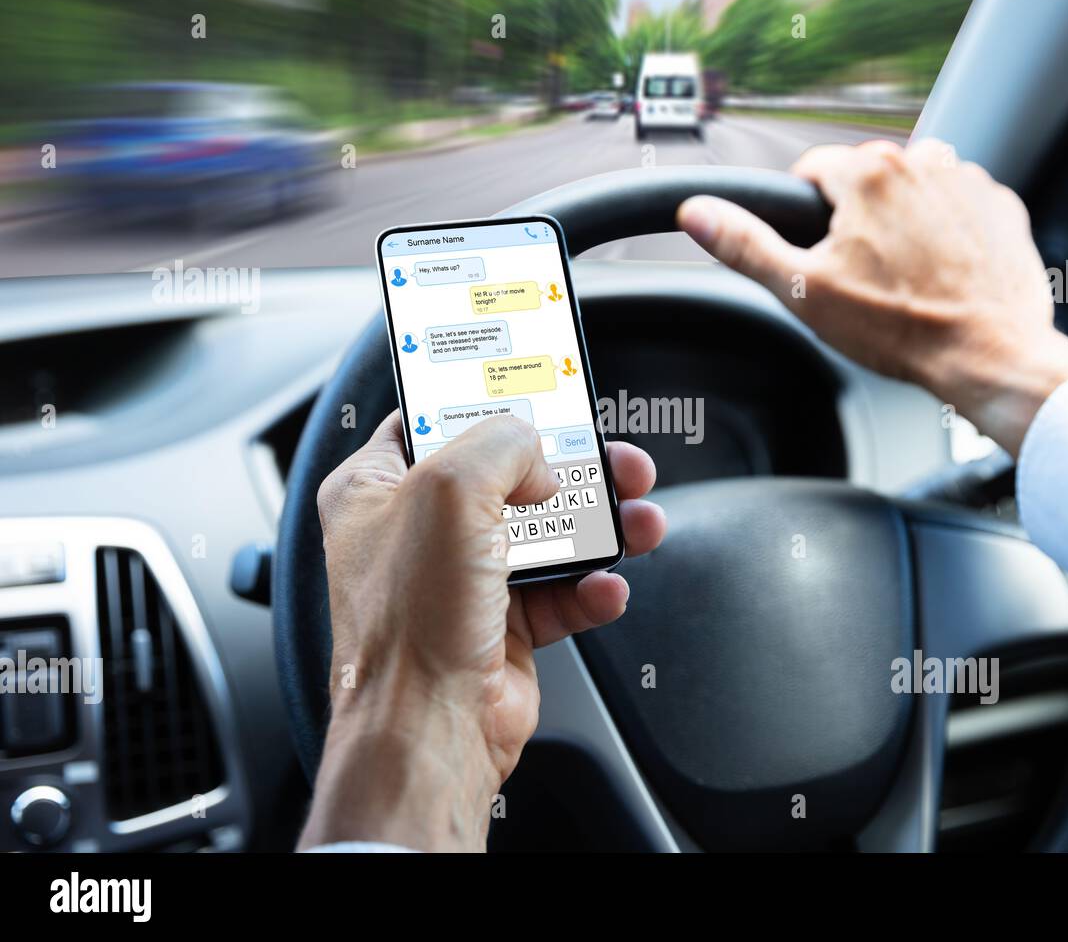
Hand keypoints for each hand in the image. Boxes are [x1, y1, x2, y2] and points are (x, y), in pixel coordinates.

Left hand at [297, 412, 665, 850]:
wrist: (432, 730)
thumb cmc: (410, 624)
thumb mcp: (452, 491)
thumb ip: (503, 444)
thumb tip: (540, 457)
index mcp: (377, 488)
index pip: (433, 419)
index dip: (486, 400)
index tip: (535, 389)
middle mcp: (419, 531)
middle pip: (510, 473)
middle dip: (572, 466)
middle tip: (614, 458)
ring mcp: (463, 579)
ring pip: (549, 531)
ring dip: (602, 524)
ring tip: (639, 516)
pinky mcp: (504, 625)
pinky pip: (564, 592)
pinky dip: (594, 588)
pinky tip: (607, 586)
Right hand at [677, 138, 1067, 454]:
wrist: (990, 355)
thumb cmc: (902, 328)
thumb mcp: (805, 291)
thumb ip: (746, 245)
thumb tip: (697, 214)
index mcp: (867, 173)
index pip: (812, 171)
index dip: (804, 216)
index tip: (817, 253)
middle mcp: (921, 161)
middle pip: (863, 180)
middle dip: (855, 220)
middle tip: (861, 277)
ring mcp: (967, 180)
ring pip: (911, 190)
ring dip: (902, 221)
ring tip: (904, 277)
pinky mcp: (1000, 205)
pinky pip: (956, 206)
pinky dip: (946, 231)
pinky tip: (941, 273)